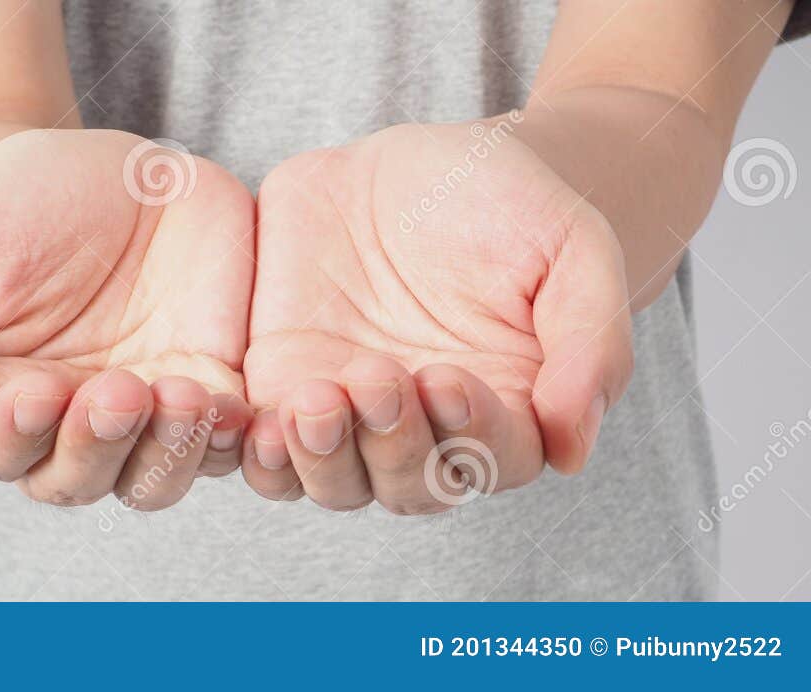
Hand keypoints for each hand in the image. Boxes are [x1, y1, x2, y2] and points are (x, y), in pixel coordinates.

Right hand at [0, 129, 254, 509]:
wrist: (89, 161)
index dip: (14, 435)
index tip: (34, 394)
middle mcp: (64, 425)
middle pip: (77, 477)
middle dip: (99, 444)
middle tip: (117, 391)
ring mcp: (142, 412)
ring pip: (154, 476)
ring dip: (169, 451)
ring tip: (184, 397)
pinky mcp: (212, 384)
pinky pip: (230, 439)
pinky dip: (238, 438)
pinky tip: (241, 410)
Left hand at [240, 118, 632, 513]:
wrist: (426, 163)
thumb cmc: (516, 206)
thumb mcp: (573, 249)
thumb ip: (589, 343)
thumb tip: (573, 450)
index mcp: (506, 414)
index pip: (491, 461)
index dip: (470, 436)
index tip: (449, 380)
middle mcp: (423, 431)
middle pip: (404, 486)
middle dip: (388, 445)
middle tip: (374, 380)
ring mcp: (347, 413)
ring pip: (329, 480)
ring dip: (317, 460)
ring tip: (311, 405)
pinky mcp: (281, 383)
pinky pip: (262, 443)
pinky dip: (255, 449)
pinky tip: (251, 425)